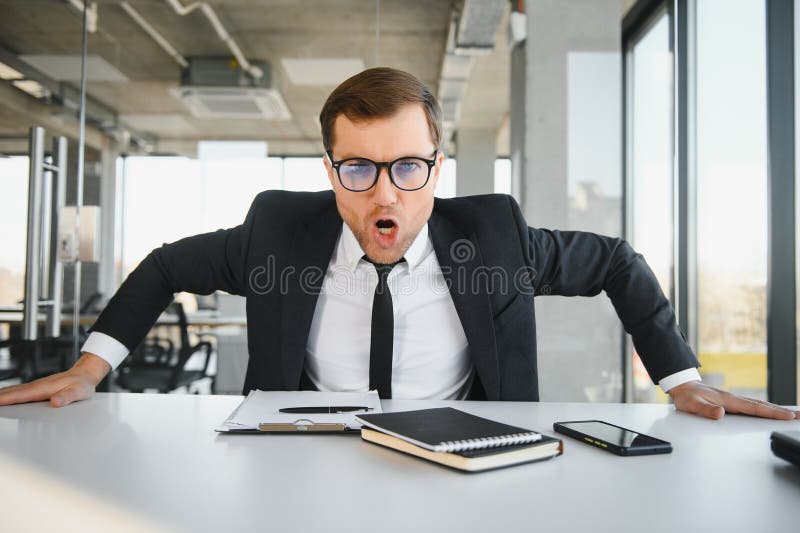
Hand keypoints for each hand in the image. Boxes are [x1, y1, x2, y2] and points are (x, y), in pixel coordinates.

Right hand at [0, 352, 109, 407]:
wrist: (86, 375)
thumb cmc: (83, 384)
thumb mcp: (79, 392)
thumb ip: (67, 397)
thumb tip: (55, 402)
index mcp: (45, 388)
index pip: (21, 395)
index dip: (7, 399)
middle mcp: (38, 386)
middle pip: (14, 392)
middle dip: (0, 396)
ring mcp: (37, 386)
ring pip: (15, 390)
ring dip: (2, 394)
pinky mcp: (39, 388)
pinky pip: (20, 391)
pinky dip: (9, 394)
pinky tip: (5, 396)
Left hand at [668, 380, 798, 419]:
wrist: (681, 387)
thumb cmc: (686, 397)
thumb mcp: (692, 405)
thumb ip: (706, 410)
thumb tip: (721, 414)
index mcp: (728, 400)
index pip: (755, 408)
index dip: (772, 413)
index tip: (789, 416)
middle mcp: (734, 399)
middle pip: (763, 406)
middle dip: (782, 411)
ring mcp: (734, 400)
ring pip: (759, 406)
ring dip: (776, 410)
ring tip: (792, 415)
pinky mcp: (731, 403)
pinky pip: (752, 407)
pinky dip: (765, 410)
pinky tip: (771, 414)